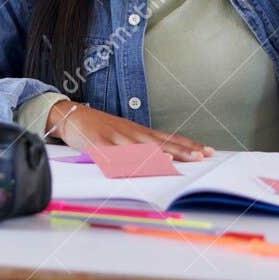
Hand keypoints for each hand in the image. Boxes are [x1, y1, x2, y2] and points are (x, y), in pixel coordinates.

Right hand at [45, 100, 212, 162]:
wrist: (71, 114)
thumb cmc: (99, 127)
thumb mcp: (123, 134)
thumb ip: (141, 146)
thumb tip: (164, 159)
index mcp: (138, 131)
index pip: (168, 138)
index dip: (187, 145)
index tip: (207, 151)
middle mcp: (130, 133)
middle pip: (159, 143)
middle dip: (180, 150)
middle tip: (200, 156)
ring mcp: (114, 137)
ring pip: (137, 148)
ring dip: (155, 156)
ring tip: (172, 162)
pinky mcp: (97, 143)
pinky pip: (110, 154)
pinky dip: (121, 160)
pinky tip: (130, 166)